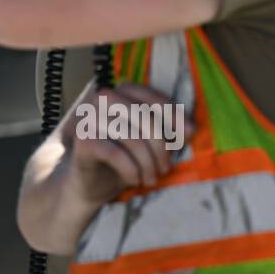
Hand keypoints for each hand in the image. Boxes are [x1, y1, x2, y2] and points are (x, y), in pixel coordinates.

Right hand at [64, 83, 189, 205]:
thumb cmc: (124, 158)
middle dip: (161, 147)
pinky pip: (115, 153)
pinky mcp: (83, 139)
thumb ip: (168, 132)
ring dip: (147, 163)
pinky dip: (131, 170)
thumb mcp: (150, 143)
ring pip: (131, 137)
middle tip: (165, 168)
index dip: (174, 116)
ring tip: (151, 179)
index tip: (188, 136)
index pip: (153, 98)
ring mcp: (90, 117)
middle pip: (144, 118)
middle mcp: (104, 98)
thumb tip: (191, 129)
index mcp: (122, 92)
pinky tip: (134, 179)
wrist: (90, 182)